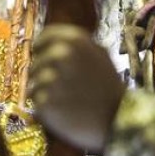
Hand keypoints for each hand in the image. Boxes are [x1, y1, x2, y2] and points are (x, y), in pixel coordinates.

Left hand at [29, 25, 123, 152]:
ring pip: (35, 80)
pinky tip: (60, 109)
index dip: (42, 45)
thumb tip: (53, 40)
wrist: (119, 120)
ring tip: (63, 99)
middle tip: (53, 83)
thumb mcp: (100, 56)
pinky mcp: (46, 101)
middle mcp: (62, 55)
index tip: (41, 52)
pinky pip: (36, 98)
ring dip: (44, 89)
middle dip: (42, 71)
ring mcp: (52, 78)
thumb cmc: (109, 88)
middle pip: (38, 61)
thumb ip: (77, 45)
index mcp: (76, 41)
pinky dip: (44, 105)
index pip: (46, 36)